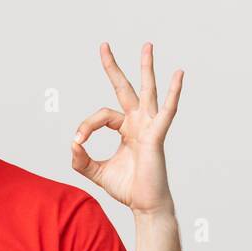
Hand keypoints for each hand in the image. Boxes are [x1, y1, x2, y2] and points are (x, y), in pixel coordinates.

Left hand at [71, 41, 182, 214]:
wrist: (144, 205)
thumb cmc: (127, 187)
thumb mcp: (96, 171)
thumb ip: (80, 159)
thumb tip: (72, 143)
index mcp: (125, 128)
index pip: (101, 115)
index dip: (86, 126)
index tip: (78, 141)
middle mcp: (138, 123)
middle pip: (124, 88)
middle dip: (113, 68)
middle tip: (103, 45)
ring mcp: (149, 126)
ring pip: (147, 91)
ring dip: (146, 68)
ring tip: (146, 45)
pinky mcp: (157, 135)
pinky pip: (167, 111)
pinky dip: (174, 93)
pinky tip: (178, 74)